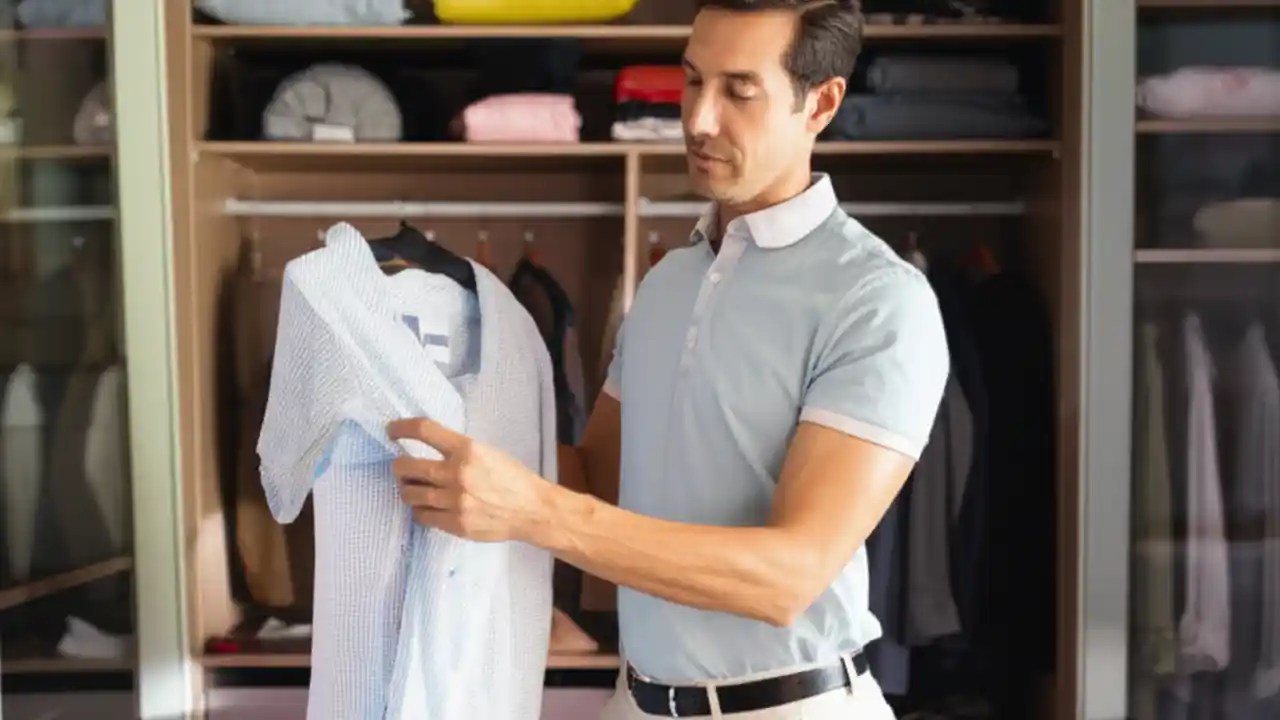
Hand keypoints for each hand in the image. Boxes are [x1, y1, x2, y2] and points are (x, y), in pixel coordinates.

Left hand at [387, 418, 550, 543]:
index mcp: (468, 449)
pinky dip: (420, 509)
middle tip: (401, 467)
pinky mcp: (456, 524)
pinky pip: (422, 516)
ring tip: (412, 487)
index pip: (424, 431)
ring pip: (410, 494)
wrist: (531, 510)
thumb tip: (427, 449)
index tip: (391, 430)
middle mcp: (458, 474)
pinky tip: (426, 506)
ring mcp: (455, 501)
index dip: (401, 428)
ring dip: (406, 489)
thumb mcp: (487, 453)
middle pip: (407, 467)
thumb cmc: (512, 478)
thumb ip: (458, 451)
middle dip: (398, 466)